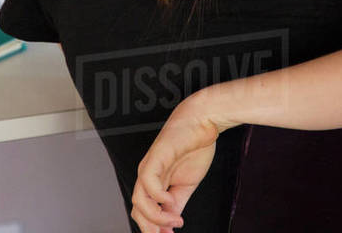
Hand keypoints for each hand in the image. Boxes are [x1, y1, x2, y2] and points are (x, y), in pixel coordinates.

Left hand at [131, 94, 224, 231]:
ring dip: (156, 216)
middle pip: (138, 209)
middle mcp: (148, 175)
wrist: (203, 121)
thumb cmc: (195, 146)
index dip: (153, 227)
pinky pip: (149, 181)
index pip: (144, 210)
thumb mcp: (187, 183)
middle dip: (150, 227)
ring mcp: (150, 165)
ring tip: (174, 219)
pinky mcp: (156, 156)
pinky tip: (170, 200)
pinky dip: (157, 196)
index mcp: (154, 181)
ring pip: (140, 199)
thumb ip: (177, 201)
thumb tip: (172, 221)